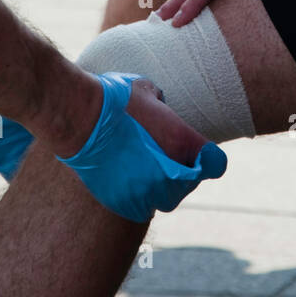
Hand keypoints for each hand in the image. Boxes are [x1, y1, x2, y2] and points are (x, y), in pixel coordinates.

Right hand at [57, 74, 225, 221]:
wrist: (80, 119)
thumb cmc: (114, 99)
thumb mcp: (148, 92)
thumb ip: (163, 106)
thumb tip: (161, 108)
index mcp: (183, 144)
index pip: (215, 162)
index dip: (208, 157)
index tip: (198, 152)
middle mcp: (171, 174)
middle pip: (189, 183)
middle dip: (180, 171)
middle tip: (159, 154)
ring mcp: (149, 193)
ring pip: (165, 197)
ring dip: (159, 185)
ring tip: (139, 165)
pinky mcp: (126, 204)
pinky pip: (141, 205)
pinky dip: (136, 194)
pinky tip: (123, 175)